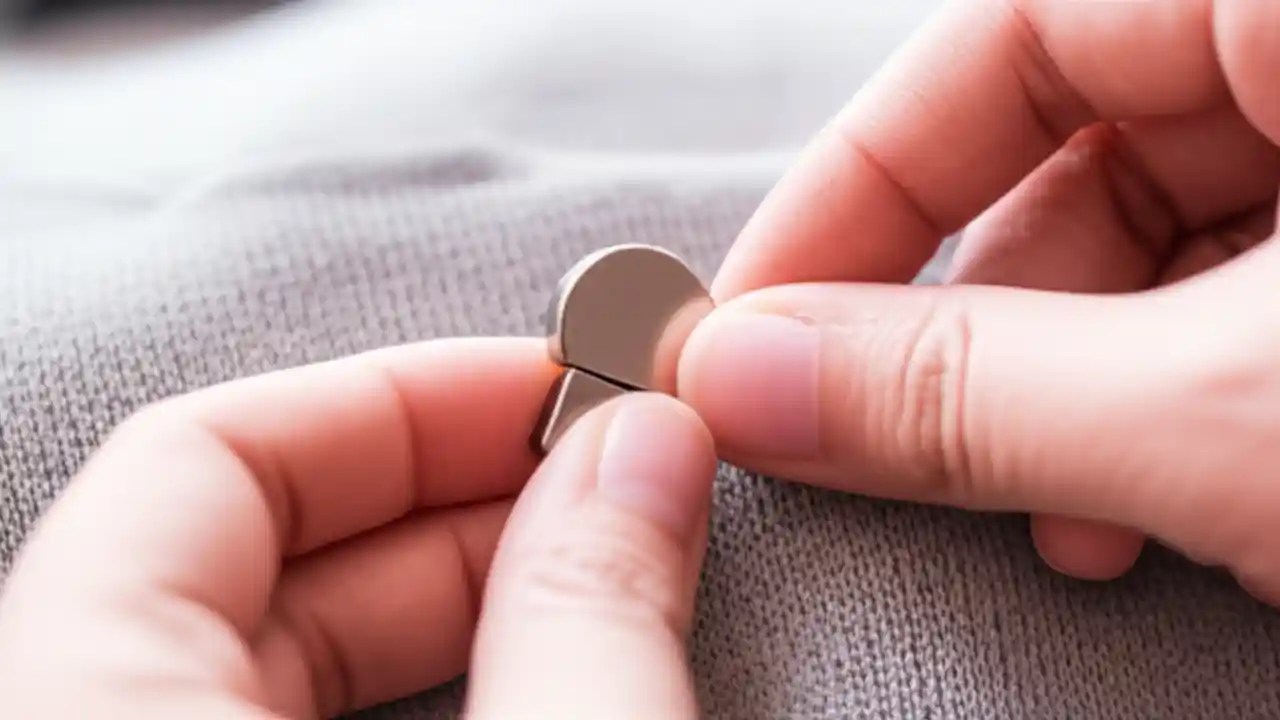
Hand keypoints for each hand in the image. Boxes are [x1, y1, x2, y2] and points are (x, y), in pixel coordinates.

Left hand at [0, 339, 715, 718]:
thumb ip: (582, 618)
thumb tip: (645, 447)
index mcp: (88, 717)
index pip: (200, 462)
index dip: (401, 401)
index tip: (561, 391)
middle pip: (239, 554)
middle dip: (449, 492)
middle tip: (612, 478)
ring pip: (265, 654)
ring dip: (445, 590)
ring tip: (599, 569)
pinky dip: (416, 686)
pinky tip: (532, 673)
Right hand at [677, 0, 1279, 594]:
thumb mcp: (1238, 411)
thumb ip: (973, 388)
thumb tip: (746, 376)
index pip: (1015, 30)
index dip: (862, 180)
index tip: (762, 323)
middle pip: (1079, 148)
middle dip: (973, 326)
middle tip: (884, 443)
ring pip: (1164, 243)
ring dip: (1078, 398)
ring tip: (1069, 527)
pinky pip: (1248, 309)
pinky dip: (1180, 413)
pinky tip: (1177, 516)